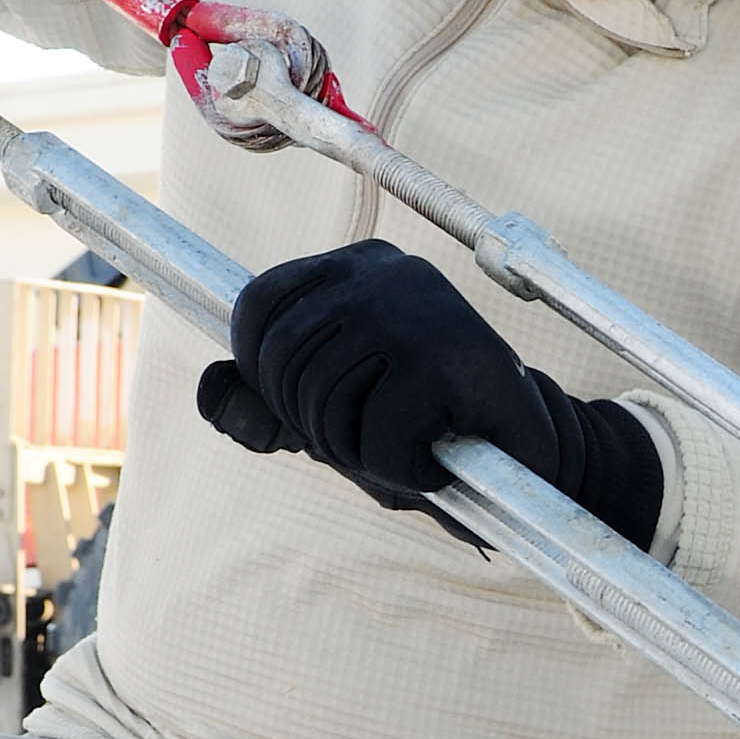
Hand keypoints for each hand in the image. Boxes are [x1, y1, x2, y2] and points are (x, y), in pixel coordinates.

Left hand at [198, 241, 661, 544]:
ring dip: (360, 453)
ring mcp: (419, 313)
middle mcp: (387, 275)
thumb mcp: (328, 417)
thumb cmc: (420, 430)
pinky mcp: (452, 363)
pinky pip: (380, 439)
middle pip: (283, 362)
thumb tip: (211, 385)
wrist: (528, 461)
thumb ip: (262, 406)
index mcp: (356, 268)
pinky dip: (403, 470)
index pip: (258, 305)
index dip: (262, 371)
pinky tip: (439, 462)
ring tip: (408, 450)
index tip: (307, 407)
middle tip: (372, 440)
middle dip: (314, 426)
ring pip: (324, 403)